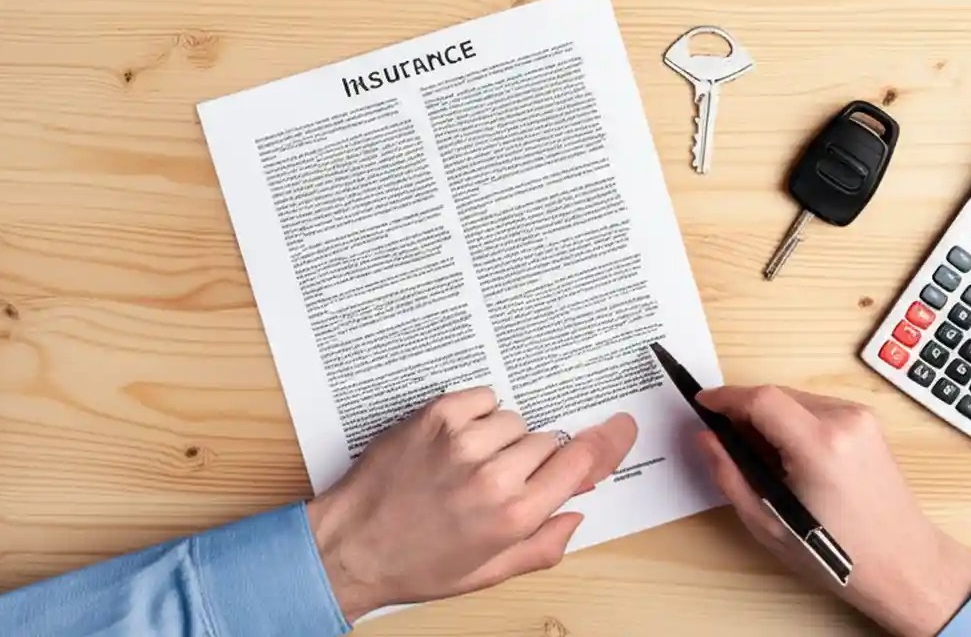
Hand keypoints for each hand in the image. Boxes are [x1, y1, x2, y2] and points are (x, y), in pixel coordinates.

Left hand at [306, 387, 636, 620]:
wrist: (350, 546)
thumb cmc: (416, 565)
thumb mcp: (487, 572)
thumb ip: (543, 543)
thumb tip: (577, 512)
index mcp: (514, 517)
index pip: (579, 464)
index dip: (605, 444)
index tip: (621, 426)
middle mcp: (493, 477)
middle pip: (547, 442)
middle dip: (532, 458)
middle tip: (499, 479)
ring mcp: (463, 442)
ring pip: (515, 420)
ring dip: (501, 437)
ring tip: (468, 463)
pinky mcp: (436, 416)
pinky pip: (484, 397)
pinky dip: (476, 413)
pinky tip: (455, 440)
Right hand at [696, 386, 970, 636]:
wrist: (904, 562)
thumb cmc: (839, 553)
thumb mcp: (769, 524)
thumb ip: (730, 475)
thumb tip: (706, 438)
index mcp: (820, 445)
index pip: (761, 399)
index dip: (725, 397)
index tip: (702, 403)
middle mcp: (844, 421)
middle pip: (777, 395)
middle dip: (745, 411)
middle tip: (727, 442)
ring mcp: (861, 418)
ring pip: (796, 400)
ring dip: (770, 418)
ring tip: (762, 459)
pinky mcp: (868, 422)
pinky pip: (816, 408)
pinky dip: (794, 423)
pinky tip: (790, 457)